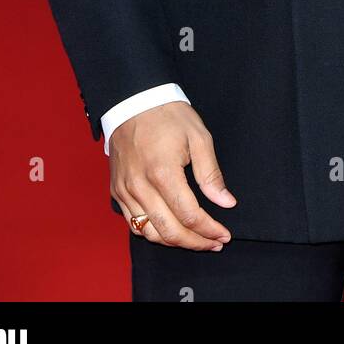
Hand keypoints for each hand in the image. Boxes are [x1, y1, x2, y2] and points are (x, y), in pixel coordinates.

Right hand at [109, 101, 235, 249]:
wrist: (134, 100)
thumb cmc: (169, 115)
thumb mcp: (198, 137)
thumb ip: (211, 174)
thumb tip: (226, 203)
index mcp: (163, 172)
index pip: (189, 215)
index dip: (209, 231)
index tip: (224, 235)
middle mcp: (140, 186)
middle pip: (169, 231)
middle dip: (195, 243)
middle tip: (214, 243)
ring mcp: (125, 191)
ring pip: (149, 232)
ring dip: (174, 242)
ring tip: (196, 239)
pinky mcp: (117, 191)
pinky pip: (133, 223)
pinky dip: (152, 232)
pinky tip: (170, 229)